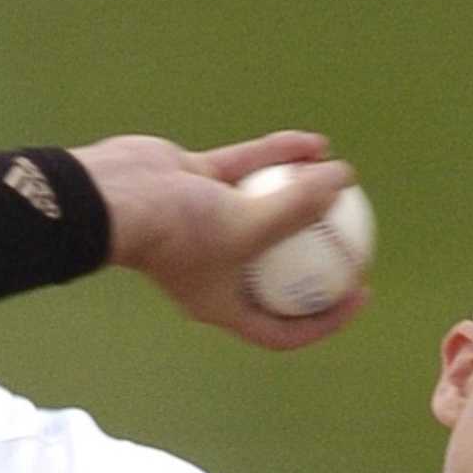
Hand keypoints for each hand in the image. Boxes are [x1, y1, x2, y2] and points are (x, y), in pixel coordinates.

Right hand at [70, 130, 367, 348]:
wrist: (113, 195)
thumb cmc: (176, 229)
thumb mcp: (248, 227)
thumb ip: (298, 208)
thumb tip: (345, 181)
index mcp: (223, 305)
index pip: (282, 329)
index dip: (326, 320)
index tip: (359, 294)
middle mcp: (216, 269)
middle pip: (280, 274)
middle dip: (321, 260)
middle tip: (357, 242)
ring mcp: (208, 224)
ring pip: (267, 212)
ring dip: (305, 196)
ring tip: (343, 180)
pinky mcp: (199, 182)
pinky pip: (249, 170)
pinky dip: (279, 158)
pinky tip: (317, 143)